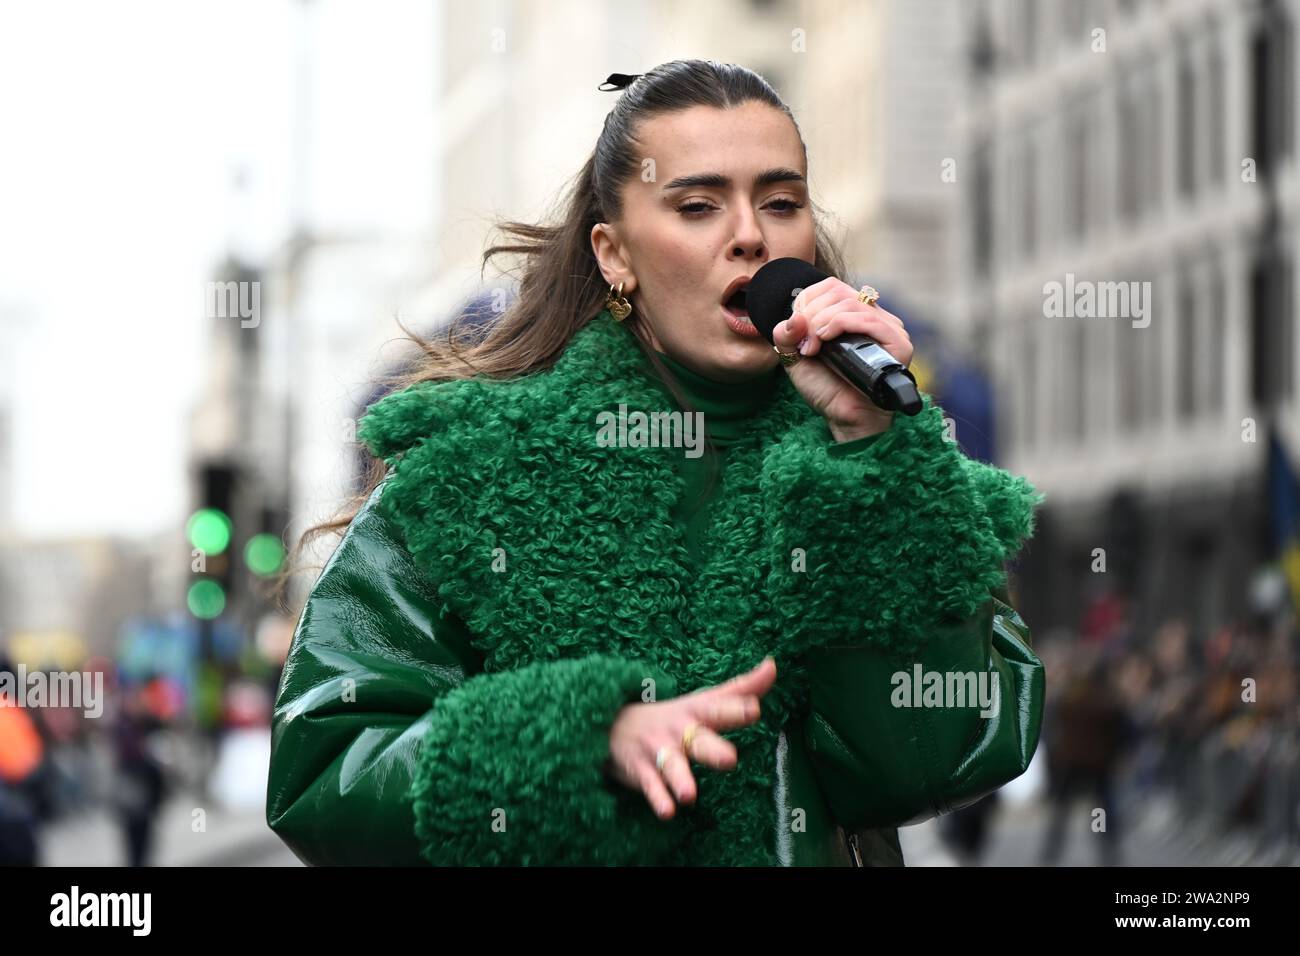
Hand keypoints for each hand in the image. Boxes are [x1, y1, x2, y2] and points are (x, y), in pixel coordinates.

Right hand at [606, 657, 776, 819]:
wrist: (615, 725)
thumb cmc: (673, 716)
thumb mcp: (704, 700)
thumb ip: (741, 688)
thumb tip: (773, 666)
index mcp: (697, 712)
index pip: (719, 708)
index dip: (736, 708)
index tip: (754, 709)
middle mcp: (679, 731)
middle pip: (699, 739)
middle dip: (713, 750)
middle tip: (730, 759)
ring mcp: (659, 751)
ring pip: (672, 766)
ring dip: (681, 780)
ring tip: (689, 796)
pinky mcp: (641, 771)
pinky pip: (651, 786)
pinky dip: (658, 798)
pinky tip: (667, 812)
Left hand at [770, 277, 913, 442]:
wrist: (844, 417)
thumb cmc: (826, 388)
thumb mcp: (796, 358)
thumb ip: (786, 335)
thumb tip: (793, 316)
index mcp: (852, 315)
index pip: (830, 287)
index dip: (807, 300)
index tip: (796, 327)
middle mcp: (873, 317)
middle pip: (838, 291)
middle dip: (811, 313)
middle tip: (803, 342)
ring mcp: (888, 328)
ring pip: (850, 302)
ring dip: (821, 321)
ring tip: (811, 347)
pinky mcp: (898, 342)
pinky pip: (867, 318)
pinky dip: (839, 324)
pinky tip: (824, 340)